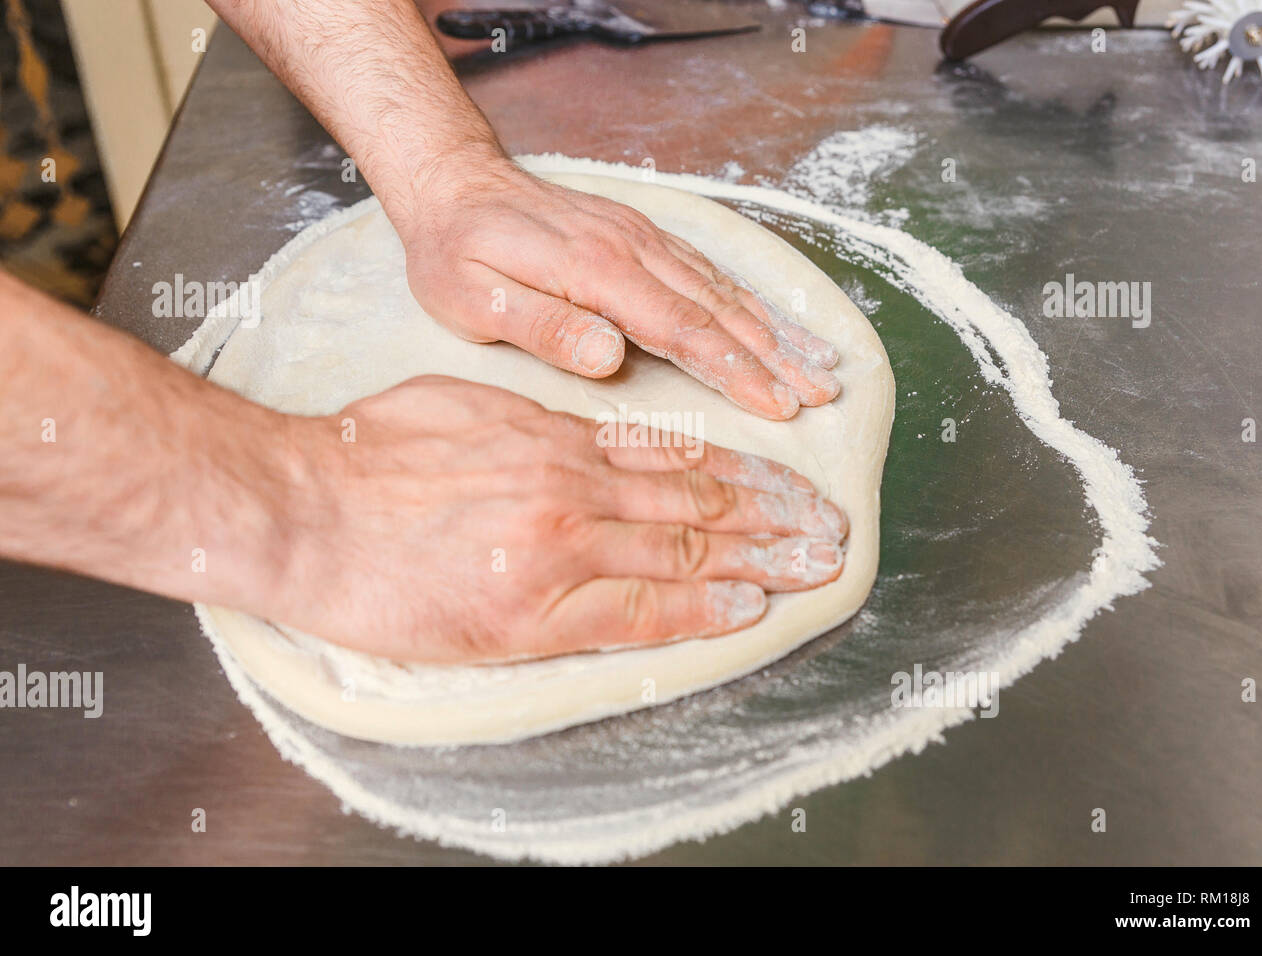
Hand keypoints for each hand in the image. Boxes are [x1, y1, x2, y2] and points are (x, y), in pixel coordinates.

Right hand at [274, 376, 847, 662]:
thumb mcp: (465, 404)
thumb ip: (535, 421)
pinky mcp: (531, 615)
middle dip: (774, 516)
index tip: (790, 486)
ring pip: (683, 551)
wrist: (304, 510)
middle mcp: (573, 489)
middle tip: (829, 528)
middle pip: (698, 502)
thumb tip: (584, 428)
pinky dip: (698, 608)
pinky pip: (636, 612)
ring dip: (759, 559)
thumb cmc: (370, 452)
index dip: (744, 475)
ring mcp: (559, 552)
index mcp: (557, 438)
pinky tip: (745, 606)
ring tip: (814, 564)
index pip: (676, 457)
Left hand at [399, 158, 841, 420]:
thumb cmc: (455, 251)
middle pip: (720, 310)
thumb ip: (542, 326)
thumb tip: (610, 356)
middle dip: (776, 356)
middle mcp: (632, 249)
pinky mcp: (641, 236)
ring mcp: (641, 239)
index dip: (735, 371)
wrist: (454, 183)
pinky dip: (750, 300)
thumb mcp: (472, 299)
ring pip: (724, 289)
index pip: (683, 329)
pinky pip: (708, 271)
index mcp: (596, 271)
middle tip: (822, 394)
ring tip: (822, 365)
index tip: (778, 406)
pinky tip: (774, 323)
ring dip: (776, 329)